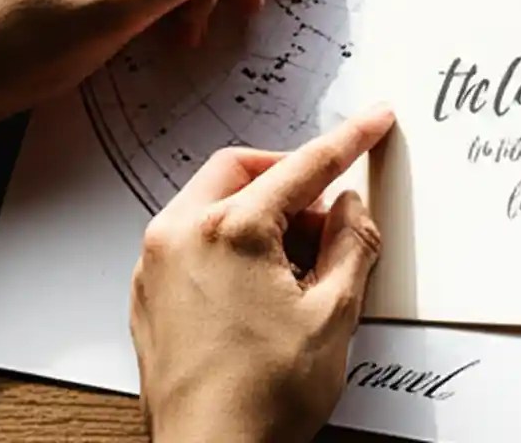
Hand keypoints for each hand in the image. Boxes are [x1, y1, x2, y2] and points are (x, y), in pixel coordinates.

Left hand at [130, 107, 392, 442]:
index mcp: (229, 231)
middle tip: (330, 211)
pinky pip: (193, 238)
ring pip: (214, 203)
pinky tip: (265, 285)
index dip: (349, 141)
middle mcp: (180, 236)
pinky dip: (232, 242)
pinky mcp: (149, 293)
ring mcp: (156, 265)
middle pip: (245, 170)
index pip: (304, 167)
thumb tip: (353, 210)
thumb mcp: (334, 314)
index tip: (372, 122)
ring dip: (262, 214)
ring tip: (300, 267)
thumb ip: (353, 245)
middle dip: (292, 179)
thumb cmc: (261, 399)